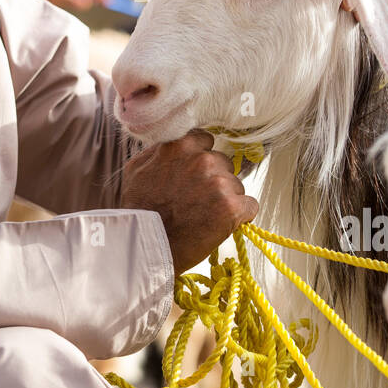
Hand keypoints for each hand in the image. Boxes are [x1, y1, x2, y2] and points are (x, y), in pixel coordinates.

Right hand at [120, 129, 258, 274]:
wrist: (146, 246)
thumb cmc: (138, 209)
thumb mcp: (137, 167)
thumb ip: (160, 151)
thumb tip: (176, 144)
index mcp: (181, 145)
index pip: (206, 141)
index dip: (201, 159)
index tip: (196, 174)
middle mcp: (203, 160)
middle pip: (223, 164)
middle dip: (214, 179)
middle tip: (197, 200)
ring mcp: (219, 183)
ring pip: (236, 186)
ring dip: (225, 198)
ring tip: (204, 216)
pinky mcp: (232, 208)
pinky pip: (250, 206)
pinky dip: (240, 216)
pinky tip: (222, 224)